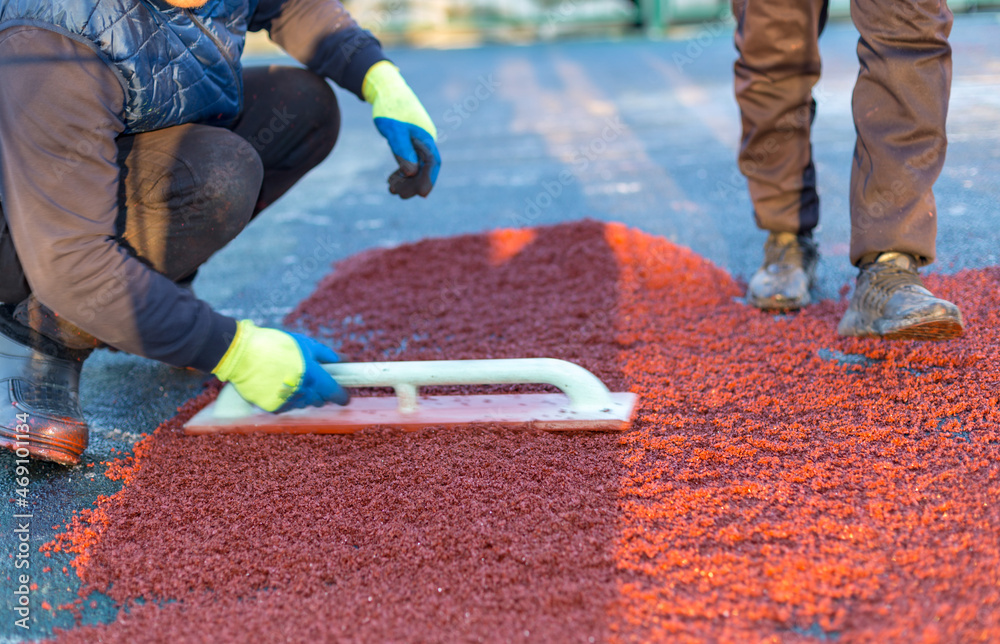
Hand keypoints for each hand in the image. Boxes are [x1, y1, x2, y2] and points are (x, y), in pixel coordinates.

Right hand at [212, 320, 348, 411]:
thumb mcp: (305, 343)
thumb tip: (344, 360)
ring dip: (303, 395)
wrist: (243, 354)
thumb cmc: (276, 345)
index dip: (341, 395)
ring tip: (292, 379)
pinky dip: (287, 399)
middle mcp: (302, 391)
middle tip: (312, 381)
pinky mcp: (273, 407)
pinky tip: (279, 385)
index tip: (344, 396)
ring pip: (303, 404)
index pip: (334, 392)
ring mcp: (287, 401)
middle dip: (319, 392)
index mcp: (313, 375)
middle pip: (319, 400)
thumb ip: (327, 354)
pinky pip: (287, 406)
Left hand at [362, 61, 440, 198]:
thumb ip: (402, 151)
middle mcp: (425, 140)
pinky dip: (401, 172)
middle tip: (398, 195)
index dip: (429, 180)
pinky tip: (391, 180)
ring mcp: (418, 141)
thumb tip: (411, 173)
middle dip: (413, 184)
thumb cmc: (390, 108)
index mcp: (425, 137)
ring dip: (406, 180)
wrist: (386, 89)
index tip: (423, 195)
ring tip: (391, 190)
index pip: (432, 163)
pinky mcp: (410, 141)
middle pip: (425, 168)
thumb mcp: (394, 130)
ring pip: (416, 166)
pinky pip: (409, 161)